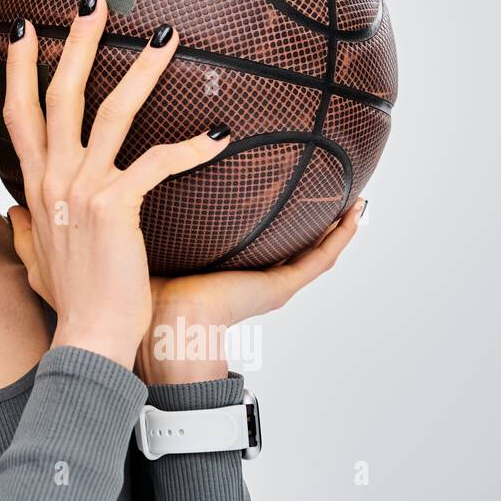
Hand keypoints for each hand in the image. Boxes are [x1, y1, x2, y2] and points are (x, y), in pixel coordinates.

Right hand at [2, 0, 230, 372]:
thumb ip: (25, 231)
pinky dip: (192, 146)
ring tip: (165, 36)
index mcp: (37, 188)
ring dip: (137, 70)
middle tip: (92, 2)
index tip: (25, 33)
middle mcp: (54, 180)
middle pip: (58, 97)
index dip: (21, 71)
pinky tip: (220, 132)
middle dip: (73, 45)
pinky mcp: (116, 207)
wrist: (87, 337)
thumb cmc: (69, 302)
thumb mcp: (35, 260)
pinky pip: (157, 163)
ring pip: (108, 113)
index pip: (20, 116)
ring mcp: (82, 190)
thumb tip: (14, 213)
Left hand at [134, 197, 367, 383]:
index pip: (257, 239)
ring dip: (336, 226)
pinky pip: (320, 260)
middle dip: (311, 218)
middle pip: (291, 244)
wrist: (164, 323)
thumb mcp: (160, 244)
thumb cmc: (151, 291)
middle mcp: (254, 278)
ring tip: (355, 199)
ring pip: (315, 251)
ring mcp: (271, 285)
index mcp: (228, 271)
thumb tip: (145, 178)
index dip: (273, 215)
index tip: (284, 183)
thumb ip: (161, 217)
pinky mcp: (279, 288)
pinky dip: (340, 237)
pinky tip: (355, 213)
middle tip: (329, 186)